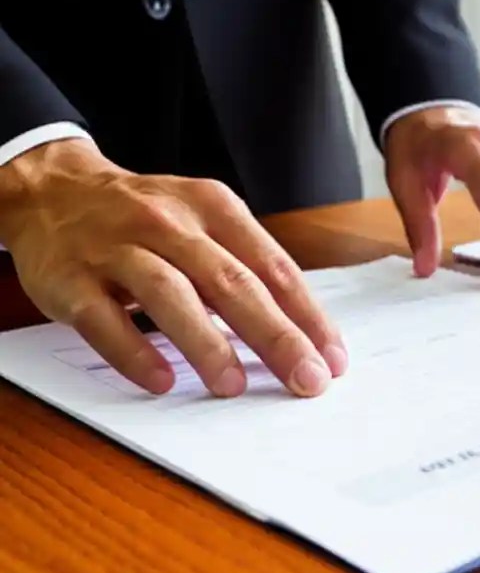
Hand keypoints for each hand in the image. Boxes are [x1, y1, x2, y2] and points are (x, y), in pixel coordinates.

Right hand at [0, 140, 345, 396]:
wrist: (54, 188)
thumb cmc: (147, 217)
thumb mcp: (204, 222)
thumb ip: (246, 268)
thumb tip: (302, 332)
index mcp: (215, 208)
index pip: (274, 267)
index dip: (308, 316)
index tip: (331, 358)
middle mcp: (169, 223)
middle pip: (232, 282)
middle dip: (275, 335)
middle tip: (305, 378)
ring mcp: (117, 249)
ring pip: (169, 293)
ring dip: (206, 342)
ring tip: (234, 384)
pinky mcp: (71, 279)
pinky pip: (103, 319)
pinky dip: (133, 351)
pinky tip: (161, 380)